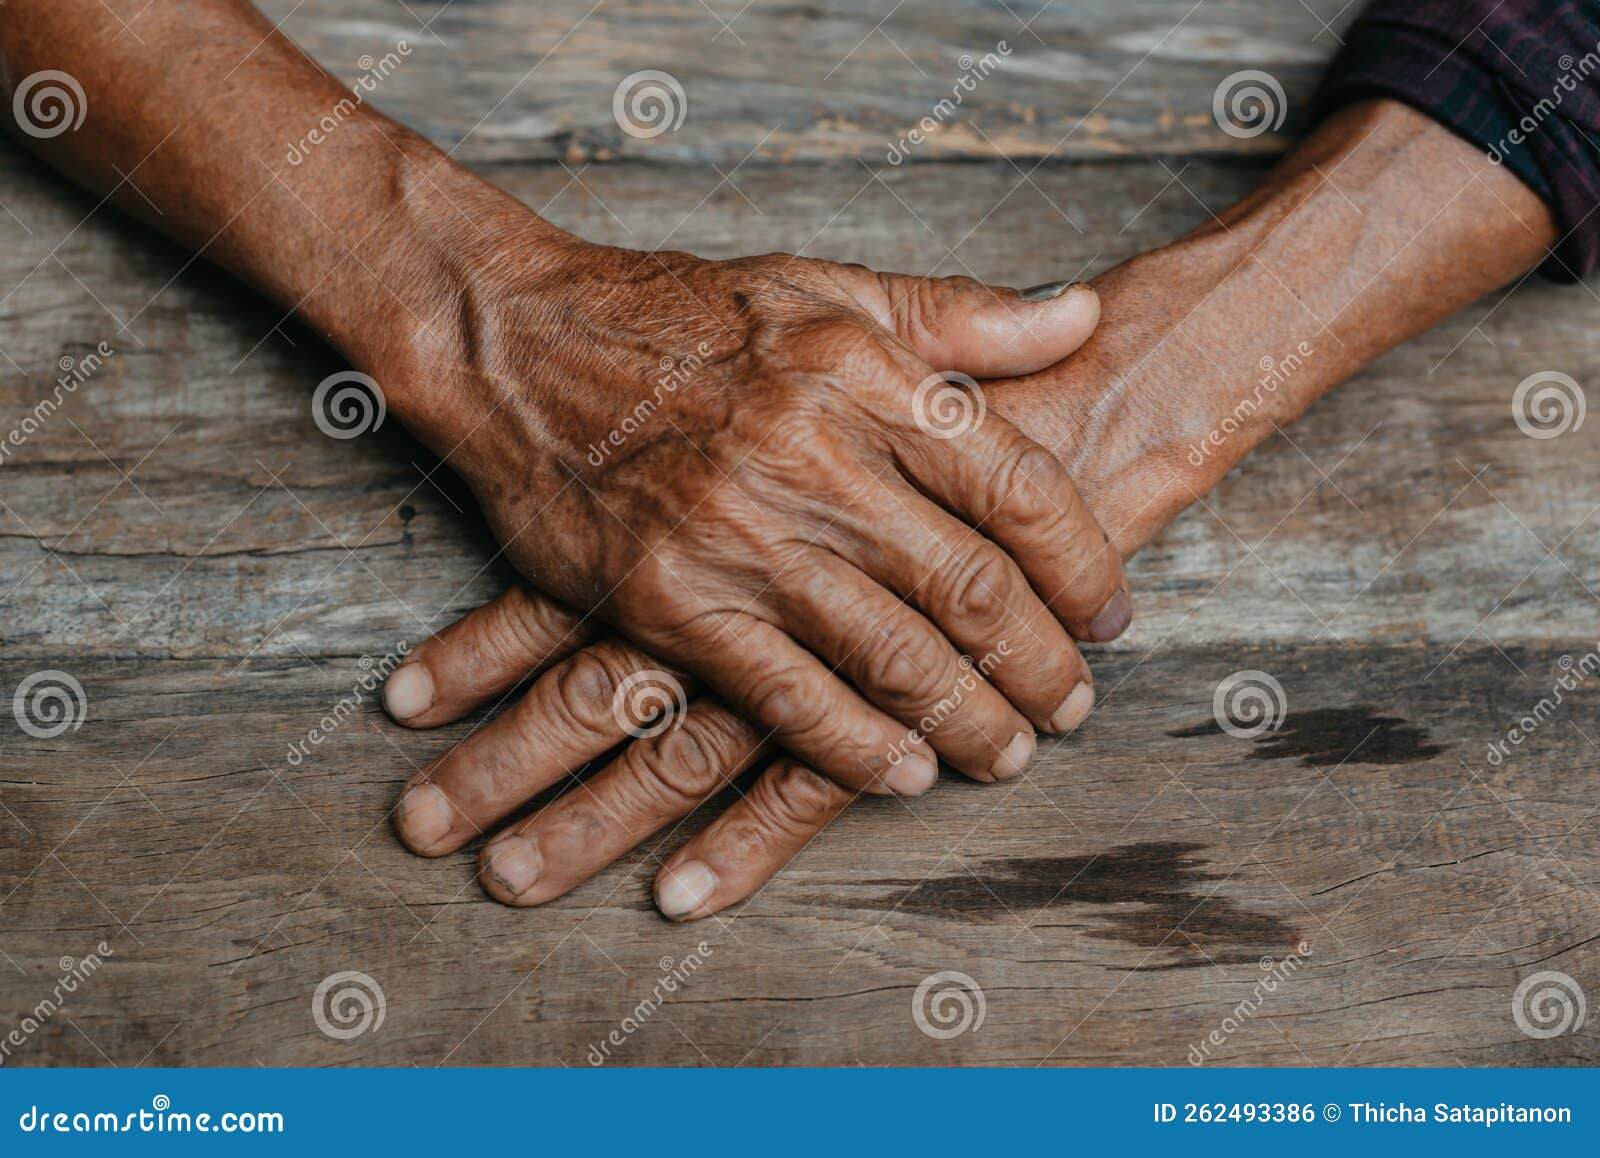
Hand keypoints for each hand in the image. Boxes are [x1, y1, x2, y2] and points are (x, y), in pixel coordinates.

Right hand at [387, 96, 1559, 919]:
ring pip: (893, 656)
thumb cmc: (681, 315)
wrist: (518, 343)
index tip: (1111, 614)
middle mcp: (816, 455)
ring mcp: (741, 535)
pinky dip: (857, 748)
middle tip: (1073, 707)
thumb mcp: (827, 286)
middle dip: (1041, 667)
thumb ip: (962, 315)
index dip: (1086, 566)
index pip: (1021, 491)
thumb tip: (1080, 318)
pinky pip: (789, 698)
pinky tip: (903, 772)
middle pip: (972, 591)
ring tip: (1005, 753)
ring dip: (967, 721)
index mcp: (869, 374)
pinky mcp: (672, 600)